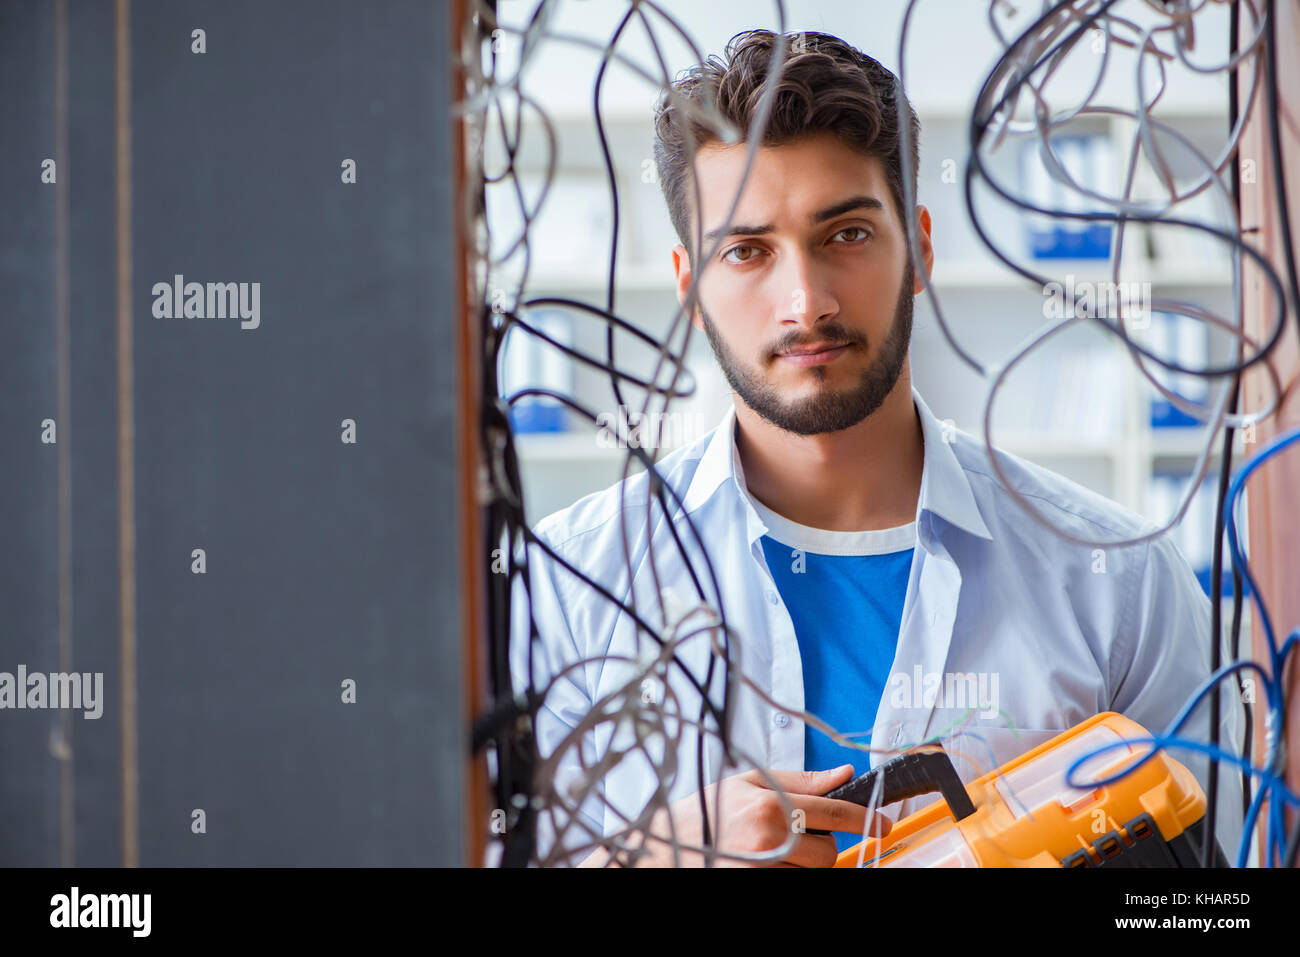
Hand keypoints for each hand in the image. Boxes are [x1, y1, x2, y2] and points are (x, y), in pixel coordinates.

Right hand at [580, 764, 890, 866]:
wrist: (660, 850)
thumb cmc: (701, 814)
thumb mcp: (745, 782)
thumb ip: (798, 778)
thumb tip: (843, 774)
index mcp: (771, 803)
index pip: (835, 813)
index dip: (865, 820)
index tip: (883, 823)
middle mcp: (772, 837)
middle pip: (828, 853)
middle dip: (817, 847)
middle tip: (788, 836)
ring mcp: (765, 867)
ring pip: (812, 872)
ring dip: (800, 864)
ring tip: (767, 850)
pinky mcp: (759, 885)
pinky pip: (792, 882)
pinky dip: (785, 874)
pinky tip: (759, 863)